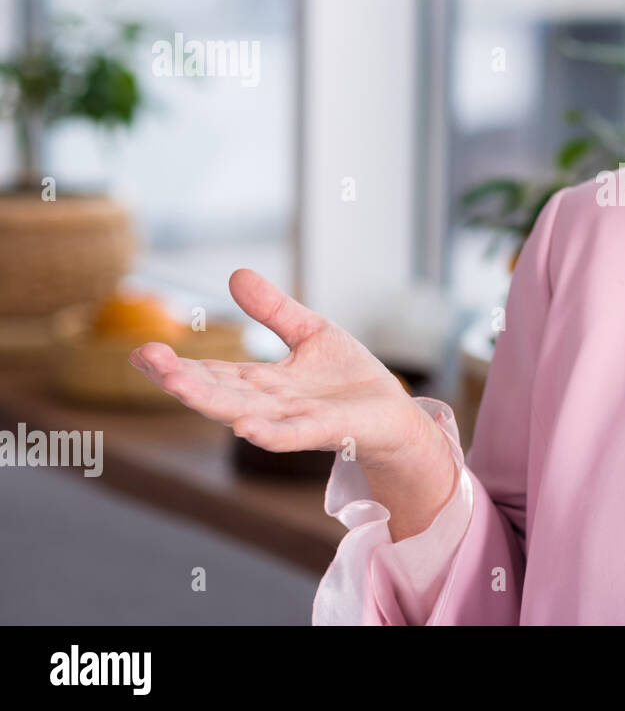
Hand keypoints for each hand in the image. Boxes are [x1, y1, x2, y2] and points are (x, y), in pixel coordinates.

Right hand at [127, 268, 430, 469]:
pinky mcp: (331, 431)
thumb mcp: (311, 334)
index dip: (179, 365)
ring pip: (247, 414)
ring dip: (213, 402)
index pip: (214, 374)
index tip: (143, 351)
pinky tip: (247, 429)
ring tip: (180, 385)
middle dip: (183, 380)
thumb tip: (235, 274)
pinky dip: (272, 434)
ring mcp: (298, 421)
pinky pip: (296, 435)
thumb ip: (275, 311)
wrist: (395, 414)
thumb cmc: (350, 381)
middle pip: (219, 394)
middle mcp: (272, 406)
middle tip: (147, 359)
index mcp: (263, 384)